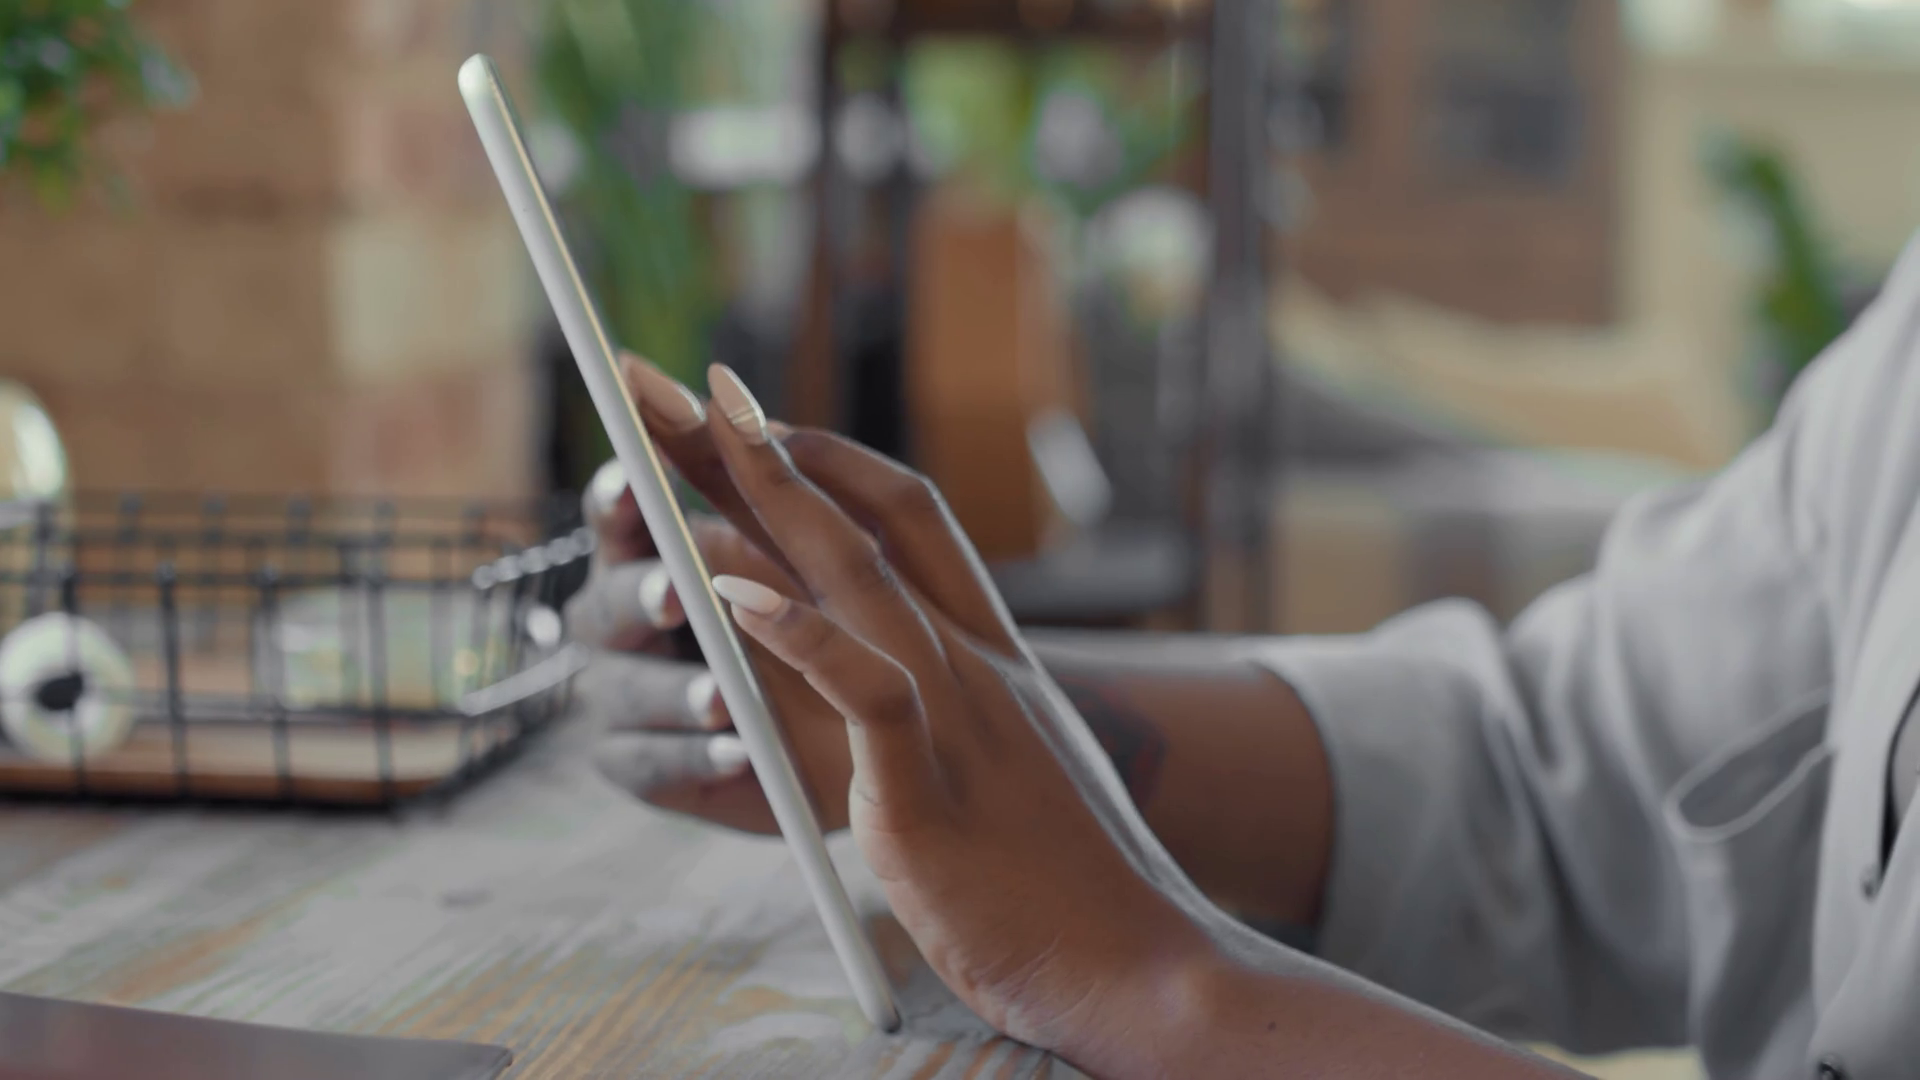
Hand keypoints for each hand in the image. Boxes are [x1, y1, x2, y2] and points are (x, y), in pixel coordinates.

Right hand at [567, 357, 857, 833]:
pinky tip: (739, 752)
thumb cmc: (825, 632)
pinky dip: (694, 759)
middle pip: (608, 603)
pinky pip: (650, 767)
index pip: (621, 516)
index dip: (619, 498)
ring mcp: (625, 699)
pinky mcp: (643, 767)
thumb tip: (768, 426)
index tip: (631, 480)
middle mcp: (625, 621)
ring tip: (722, 695)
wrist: (851, 745)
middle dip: (641, 595)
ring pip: (625, 692)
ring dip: (672, 690)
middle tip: (676, 595)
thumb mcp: (816, 563)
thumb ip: (786, 500)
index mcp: (656, 553)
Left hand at [695, 363, 1207, 1052]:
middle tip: (677, 381)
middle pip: (859, 518)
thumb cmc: (1066, 886)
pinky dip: (795, 632)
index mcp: (994, 654)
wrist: (1141, 964)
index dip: (828, 454)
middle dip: (759, 446)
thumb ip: (950, 715)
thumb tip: (878, 684)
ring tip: (681, 435)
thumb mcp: (1007, 771)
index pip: (911, 515)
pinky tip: (729, 595)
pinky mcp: (931, 786)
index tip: (758, 417)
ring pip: (856, 574)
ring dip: (763, 496)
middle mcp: (977, 661)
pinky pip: (863, 686)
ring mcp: (960, 714)